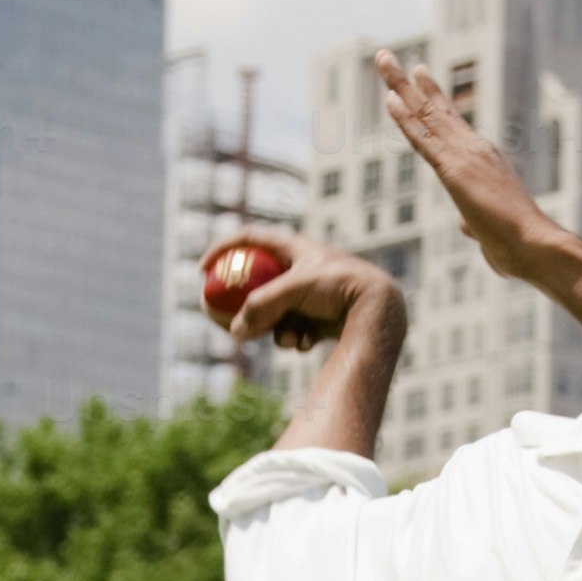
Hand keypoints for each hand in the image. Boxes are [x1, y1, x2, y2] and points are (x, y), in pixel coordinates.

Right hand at [230, 240, 407, 357]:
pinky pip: (294, 326)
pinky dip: (295, 336)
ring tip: (287, 340)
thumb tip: (234, 332)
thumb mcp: (294, 292)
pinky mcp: (320, 314)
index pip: (249, 238)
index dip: (222, 249)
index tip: (203, 270)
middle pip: (258, 284)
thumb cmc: (338, 290)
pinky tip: (306, 343)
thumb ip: (260, 307)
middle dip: (246, 307)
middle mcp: (300, 267)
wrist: (377, 309)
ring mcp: (310, 292)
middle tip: (228, 322)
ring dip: (275, 329)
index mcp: (294, 247)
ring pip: (275, 311)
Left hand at [372, 56, 563, 280]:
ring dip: (400, 87)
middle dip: (408, 83)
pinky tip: (390, 100)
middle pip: (435, 109)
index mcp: (483, 159)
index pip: (450, 123)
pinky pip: (424, 139)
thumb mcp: (487, 230)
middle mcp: (474, 148)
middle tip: (386, 58)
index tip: (416, 76)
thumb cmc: (517, 244)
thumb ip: (473, 221)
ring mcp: (465, 155)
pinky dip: (406, 119)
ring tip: (383, 60)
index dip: (431, 98)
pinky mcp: (455, 170)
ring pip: (427, 114)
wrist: (535, 245)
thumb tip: (466, 225)